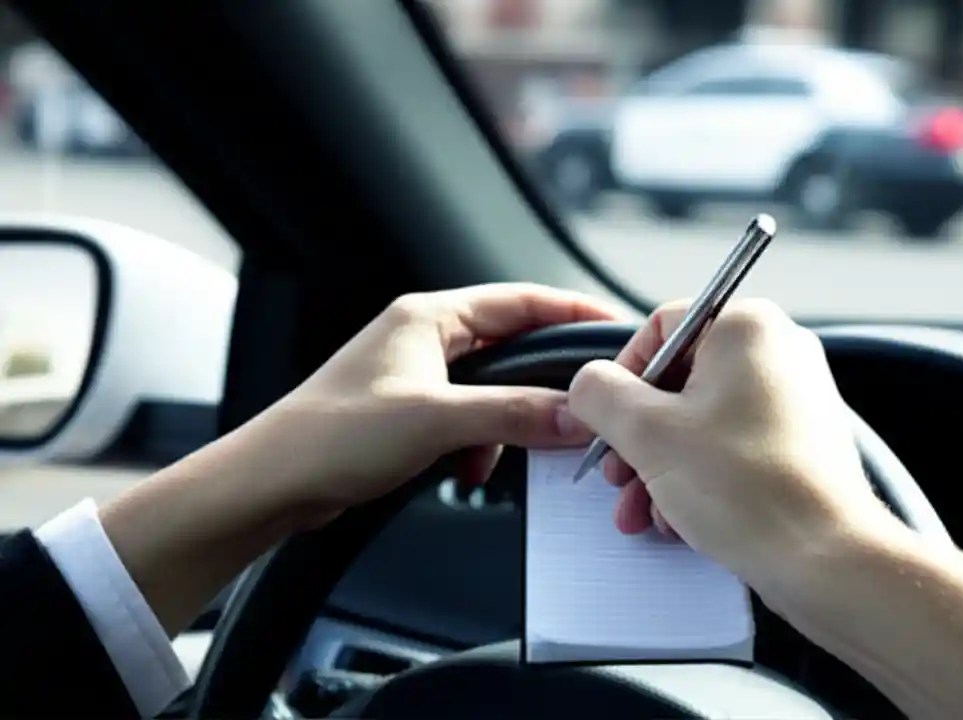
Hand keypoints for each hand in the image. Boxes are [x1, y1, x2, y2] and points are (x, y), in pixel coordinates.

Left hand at [102, 283, 626, 633]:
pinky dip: (481, 445)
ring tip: (503, 453)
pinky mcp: (411, 413)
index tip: (614, 330)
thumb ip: (513, 413)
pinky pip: (471, 420)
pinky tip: (469, 471)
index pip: (521, 300)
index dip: (572, 312)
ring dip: (507, 422)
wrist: (272, 483)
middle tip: (578, 406)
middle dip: (541, 383)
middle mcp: (424, 337)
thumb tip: (574, 412)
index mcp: (429, 316)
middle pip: (512, 347)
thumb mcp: (436, 420)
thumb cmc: (329, 435)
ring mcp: (417, 375)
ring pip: (494, 390)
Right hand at [568, 302, 962, 719]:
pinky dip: (700, 478)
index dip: (622, 375)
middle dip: (640, 436)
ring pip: (703, 421)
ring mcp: (796, 399)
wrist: (822, 557)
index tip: (607, 414)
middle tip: (619, 472)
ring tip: (645, 509)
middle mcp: (779, 352)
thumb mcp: (646, 432)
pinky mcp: (802, 443)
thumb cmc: (751, 489)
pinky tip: (681, 518)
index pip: (661, 326)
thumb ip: (600, 394)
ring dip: (662, 466)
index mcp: (748, 327)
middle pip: (680, 380)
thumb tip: (589, 384)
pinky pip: (734, 448)